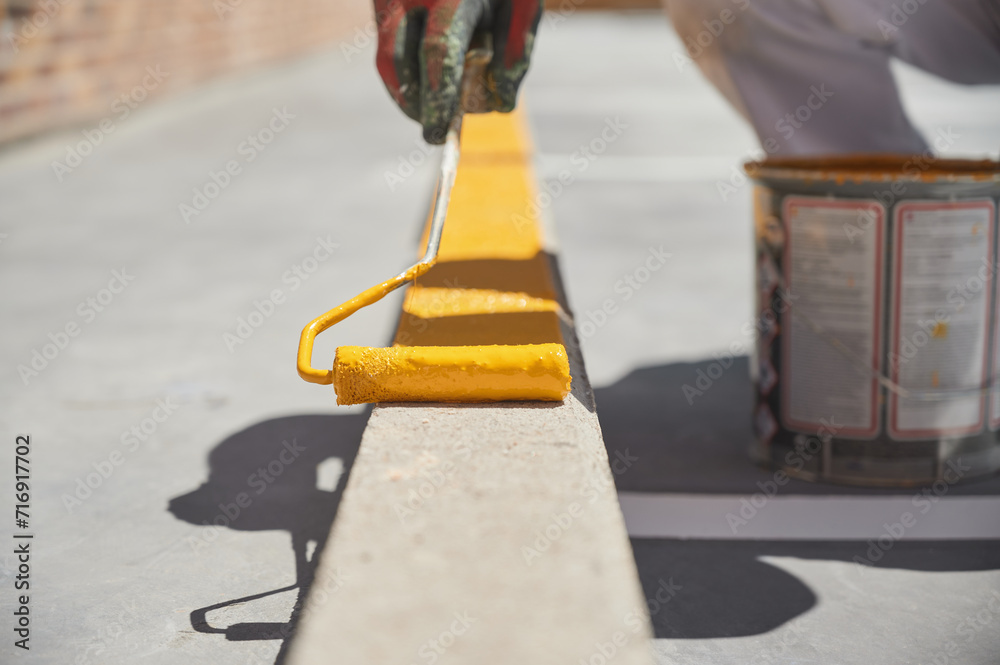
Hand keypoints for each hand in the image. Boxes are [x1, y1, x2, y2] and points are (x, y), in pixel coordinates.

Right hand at [374, 0, 541, 143]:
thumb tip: (501, 103)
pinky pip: (388, 44)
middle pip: (399, 61)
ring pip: (386, 56)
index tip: (440, 131)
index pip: (438, 53)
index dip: (437, 97)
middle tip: (433, 133)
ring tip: (429, 112)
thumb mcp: (522, 2)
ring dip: (404, 92)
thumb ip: (518, 48)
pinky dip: (404, 72)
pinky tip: (424, 85)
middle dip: (414, 104)